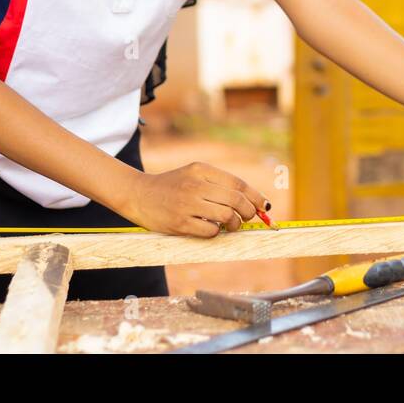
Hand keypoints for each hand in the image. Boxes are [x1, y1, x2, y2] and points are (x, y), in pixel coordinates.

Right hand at [125, 163, 268, 237]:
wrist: (139, 195)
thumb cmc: (172, 186)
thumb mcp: (194, 174)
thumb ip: (219, 183)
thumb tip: (251, 200)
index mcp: (201, 170)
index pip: (238, 183)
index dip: (256, 196)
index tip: (264, 206)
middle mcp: (195, 185)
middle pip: (236, 200)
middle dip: (248, 212)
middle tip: (246, 218)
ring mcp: (187, 204)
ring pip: (226, 216)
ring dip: (233, 224)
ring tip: (229, 225)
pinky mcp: (180, 223)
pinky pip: (210, 231)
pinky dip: (216, 233)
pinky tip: (210, 228)